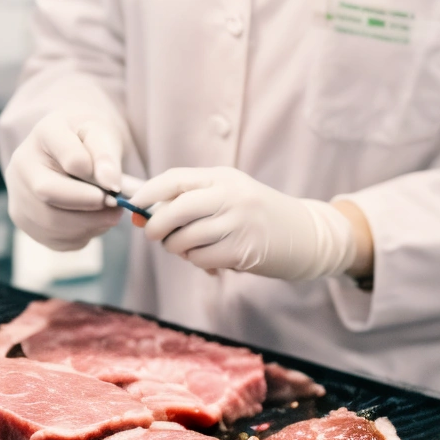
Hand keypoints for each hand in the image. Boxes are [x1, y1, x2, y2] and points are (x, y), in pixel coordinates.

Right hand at [3, 106, 128, 252]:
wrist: (72, 150)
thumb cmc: (89, 140)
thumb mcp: (103, 135)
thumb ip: (107, 155)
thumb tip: (110, 183)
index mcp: (45, 133)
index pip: (71, 158)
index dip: (96, 176)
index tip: (115, 184)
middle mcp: (21, 163)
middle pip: (47, 193)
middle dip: (87, 204)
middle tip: (115, 206)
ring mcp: (17, 194)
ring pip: (50, 222)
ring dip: (88, 224)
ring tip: (110, 214)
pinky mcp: (23, 220)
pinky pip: (53, 238)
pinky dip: (80, 235)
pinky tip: (92, 221)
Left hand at [134, 168, 359, 282]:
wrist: (305, 234)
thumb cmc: (258, 216)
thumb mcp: (229, 196)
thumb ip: (192, 202)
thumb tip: (145, 217)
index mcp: (223, 176)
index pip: (176, 179)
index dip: (149, 193)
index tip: (134, 206)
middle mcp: (230, 195)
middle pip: (176, 209)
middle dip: (157, 226)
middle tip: (153, 235)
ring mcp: (238, 222)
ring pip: (186, 238)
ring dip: (178, 249)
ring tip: (189, 249)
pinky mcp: (244, 249)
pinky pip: (202, 259)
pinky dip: (197, 262)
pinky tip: (210, 260)